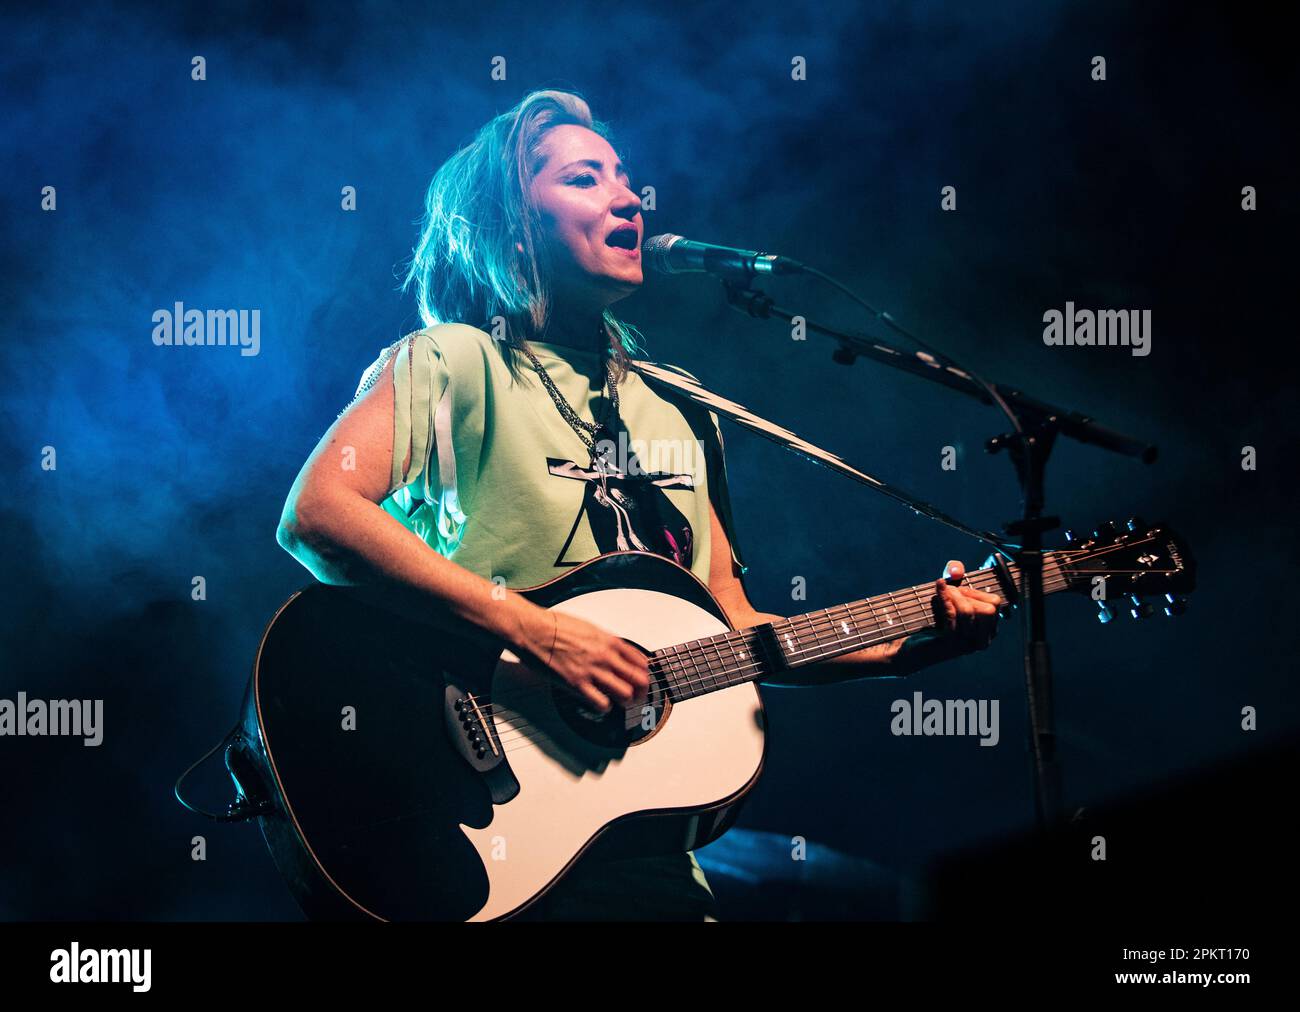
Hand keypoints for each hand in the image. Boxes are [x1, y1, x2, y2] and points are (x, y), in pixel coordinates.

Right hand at [532, 610, 649, 713]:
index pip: (642, 661)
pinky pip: (601, 704)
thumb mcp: (589, 628)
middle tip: (638, 697)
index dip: (645, 674)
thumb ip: (605, 642)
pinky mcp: (577, 684)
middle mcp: (605, 656)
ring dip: (624, 701)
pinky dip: (604, 708)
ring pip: (625, 695)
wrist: (533, 629)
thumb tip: (614, 652)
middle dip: (642, 691)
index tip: (643, 680)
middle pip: (639, 680)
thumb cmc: (556, 626)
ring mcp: (592, 671)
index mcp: (610, 641)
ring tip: (619, 703)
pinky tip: (600, 705)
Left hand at [930, 559, 1001, 651]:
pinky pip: (952, 615)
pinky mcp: (950, 644)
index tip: (960, 589)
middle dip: (967, 594)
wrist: (910, 646)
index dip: (977, 591)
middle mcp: (981, 640)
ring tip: (943, 591)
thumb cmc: (931, 618)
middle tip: (950, 591)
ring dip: (954, 595)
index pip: (995, 604)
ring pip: (968, 611)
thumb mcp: (949, 595)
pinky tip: (939, 588)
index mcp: (987, 630)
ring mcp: (967, 644)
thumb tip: (956, 570)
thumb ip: (955, 574)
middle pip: (988, 610)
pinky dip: (944, 598)